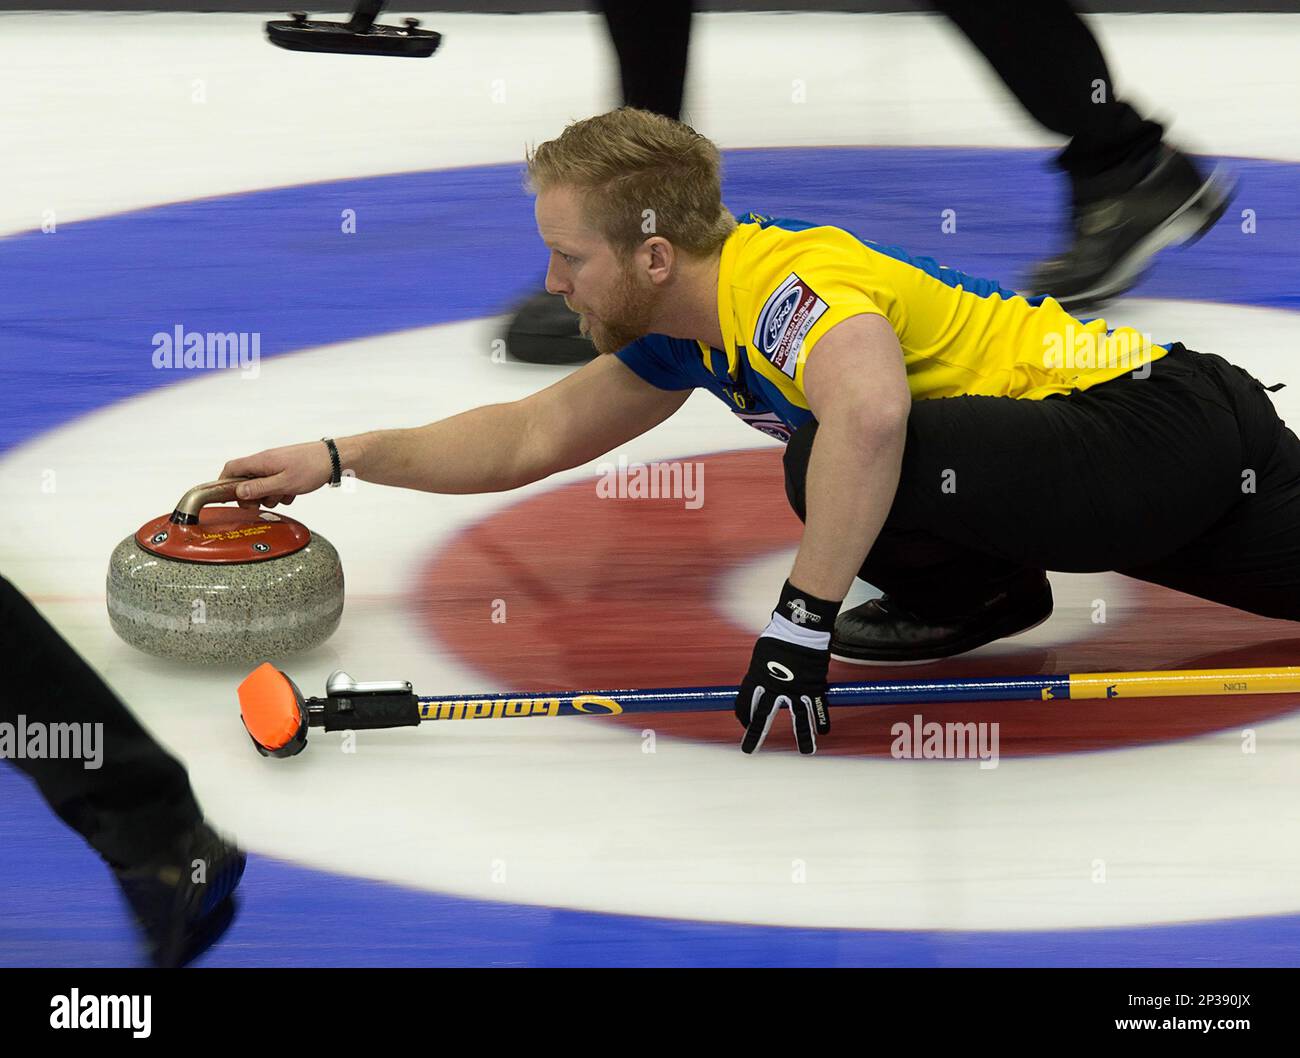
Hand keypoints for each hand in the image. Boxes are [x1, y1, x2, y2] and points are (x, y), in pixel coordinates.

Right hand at [220, 442, 334, 509]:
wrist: (334, 459)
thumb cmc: (311, 467)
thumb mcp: (283, 482)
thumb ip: (259, 488)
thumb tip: (238, 492)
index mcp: (260, 461)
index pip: (231, 469)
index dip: (225, 483)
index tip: (228, 498)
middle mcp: (265, 462)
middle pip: (246, 480)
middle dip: (252, 496)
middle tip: (263, 503)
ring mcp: (276, 466)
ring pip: (262, 485)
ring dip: (270, 495)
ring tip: (284, 495)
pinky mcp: (286, 470)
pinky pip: (276, 485)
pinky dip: (282, 492)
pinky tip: (293, 492)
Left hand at [734, 581, 839, 754]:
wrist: (799, 628)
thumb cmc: (778, 638)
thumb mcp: (760, 657)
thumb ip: (759, 674)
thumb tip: (759, 683)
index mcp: (756, 679)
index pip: (744, 705)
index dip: (744, 717)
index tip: (745, 724)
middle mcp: (774, 689)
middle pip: (762, 718)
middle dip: (755, 735)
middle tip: (749, 750)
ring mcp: (795, 690)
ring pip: (799, 719)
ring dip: (803, 737)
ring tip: (805, 751)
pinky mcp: (813, 686)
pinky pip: (818, 707)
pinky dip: (822, 719)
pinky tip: (824, 731)